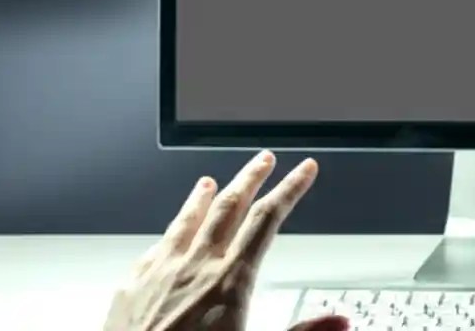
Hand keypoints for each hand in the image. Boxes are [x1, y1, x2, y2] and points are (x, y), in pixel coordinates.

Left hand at [103, 151, 347, 330]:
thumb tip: (341, 322)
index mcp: (231, 281)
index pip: (267, 220)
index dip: (289, 189)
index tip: (304, 169)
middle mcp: (196, 266)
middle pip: (229, 208)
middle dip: (250, 179)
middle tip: (264, 159)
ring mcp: (161, 272)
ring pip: (187, 221)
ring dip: (202, 197)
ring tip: (209, 181)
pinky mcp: (132, 285)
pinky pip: (157, 246)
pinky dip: (171, 231)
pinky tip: (171, 234)